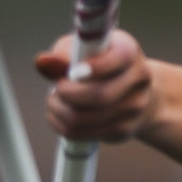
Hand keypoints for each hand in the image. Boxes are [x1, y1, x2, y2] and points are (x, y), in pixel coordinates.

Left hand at [36, 29, 155, 144]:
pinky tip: (58, 114)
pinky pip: (82, 133)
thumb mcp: (84, 48)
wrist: (133, 90)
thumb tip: (42, 62)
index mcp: (129, 51)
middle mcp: (139, 78)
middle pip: (98, 95)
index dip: (92, 68)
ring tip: (53, 100)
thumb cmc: (99, 62)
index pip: (114, 60)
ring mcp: (134, 107)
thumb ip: (63, 54)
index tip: (72, 72)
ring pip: (84, 118)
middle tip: (56, 87)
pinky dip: (61, 124)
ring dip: (58, 110)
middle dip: (67, 93)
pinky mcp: (122, 130)